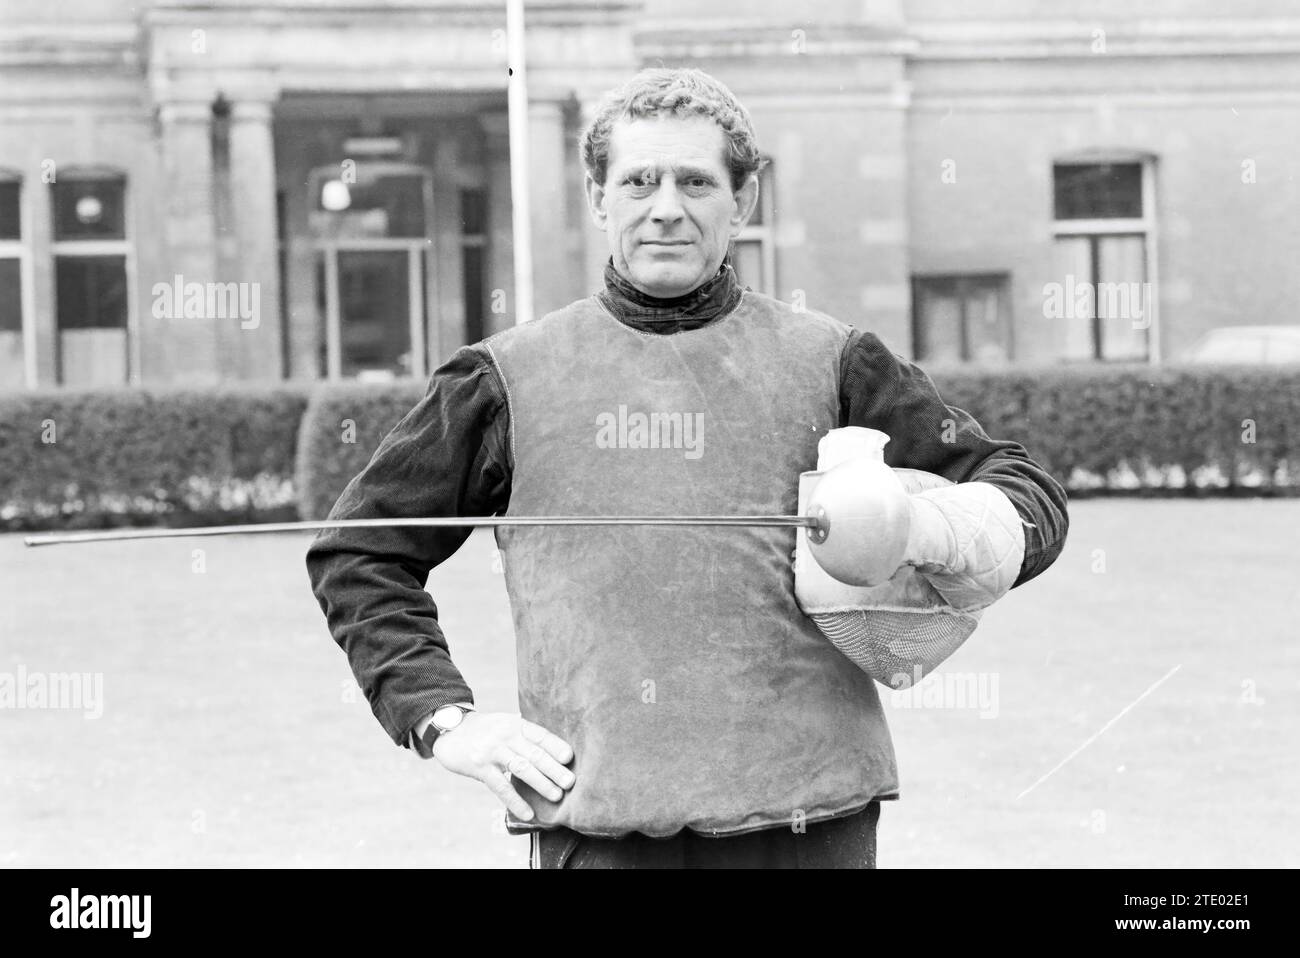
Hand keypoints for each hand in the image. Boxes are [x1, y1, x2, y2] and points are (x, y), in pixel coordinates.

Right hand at [431, 711, 575, 821]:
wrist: (450, 730)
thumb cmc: (485, 730)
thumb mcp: (504, 724)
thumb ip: (524, 736)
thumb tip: (553, 753)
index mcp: (514, 724)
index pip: (539, 735)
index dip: (555, 746)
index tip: (569, 758)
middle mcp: (505, 736)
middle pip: (534, 753)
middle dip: (554, 769)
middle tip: (570, 782)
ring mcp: (492, 752)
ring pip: (521, 768)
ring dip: (541, 783)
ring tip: (556, 796)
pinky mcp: (479, 768)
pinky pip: (501, 787)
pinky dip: (516, 801)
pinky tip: (528, 813)